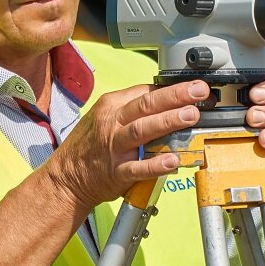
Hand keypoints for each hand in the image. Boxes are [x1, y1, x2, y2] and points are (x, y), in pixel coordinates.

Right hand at [45, 80, 209, 210]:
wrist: (66, 178)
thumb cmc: (90, 146)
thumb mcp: (105, 117)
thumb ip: (133, 110)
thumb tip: (168, 102)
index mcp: (111, 106)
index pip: (146, 92)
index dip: (172, 88)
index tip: (194, 87)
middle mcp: (112, 123)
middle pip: (146, 105)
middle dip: (175, 96)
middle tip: (198, 92)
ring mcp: (114, 148)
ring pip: (142, 130)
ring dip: (167, 121)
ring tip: (191, 116)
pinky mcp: (116, 172)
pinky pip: (137, 168)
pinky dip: (155, 164)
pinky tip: (173, 161)